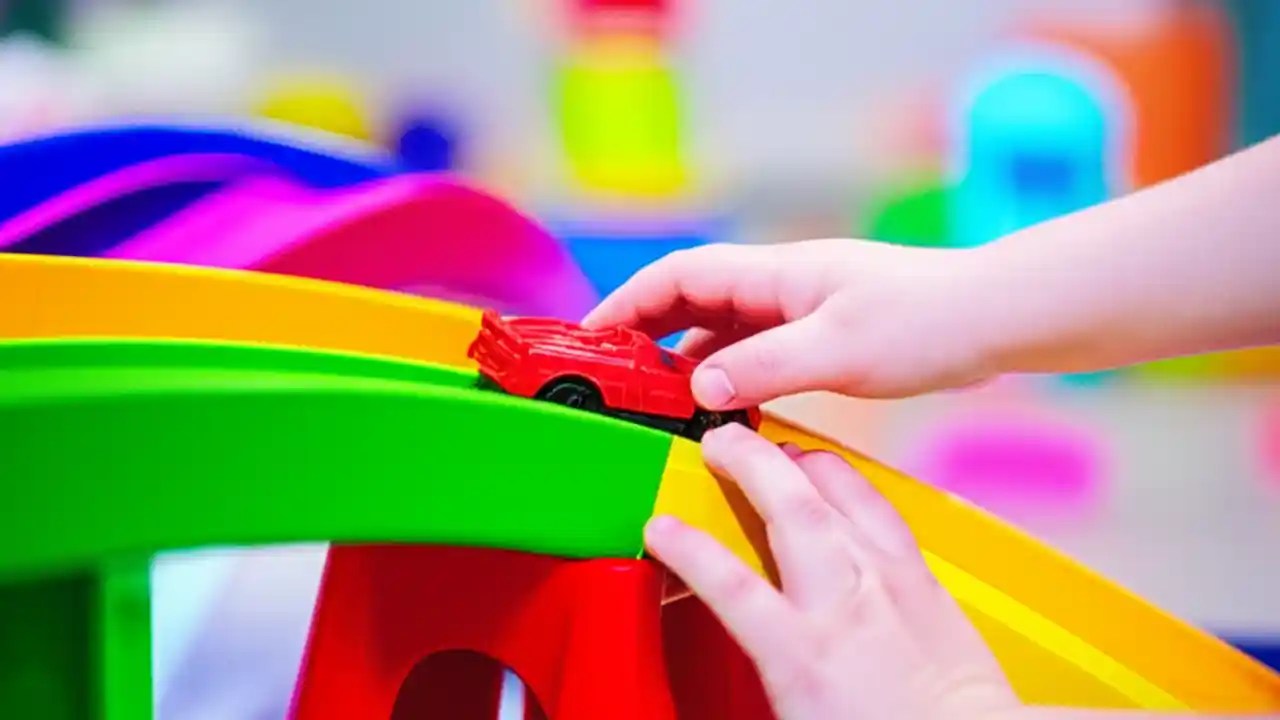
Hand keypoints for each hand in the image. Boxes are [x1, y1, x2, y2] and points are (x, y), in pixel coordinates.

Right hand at [582, 239, 999, 408]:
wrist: (990, 320)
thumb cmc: (925, 321)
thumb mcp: (837, 348)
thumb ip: (763, 368)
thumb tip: (697, 390)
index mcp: (775, 273)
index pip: (679, 276)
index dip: (628, 302)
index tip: (591, 337)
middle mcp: (778, 287)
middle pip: (689, 300)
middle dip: (644, 332)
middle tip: (610, 376)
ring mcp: (798, 313)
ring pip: (720, 331)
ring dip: (683, 361)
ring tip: (653, 402)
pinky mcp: (819, 340)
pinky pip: (754, 355)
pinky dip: (727, 379)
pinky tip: (719, 411)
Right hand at [645, 424, 1019, 719]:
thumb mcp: (793, 710)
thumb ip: (760, 659)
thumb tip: (737, 636)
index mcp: (800, 653)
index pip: (729, 583)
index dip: (687, 547)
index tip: (659, 525)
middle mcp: (845, 603)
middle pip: (789, 509)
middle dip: (748, 461)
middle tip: (720, 440)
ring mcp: (888, 581)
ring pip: (841, 493)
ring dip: (801, 460)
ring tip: (775, 448)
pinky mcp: (922, 577)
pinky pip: (882, 509)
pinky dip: (851, 483)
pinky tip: (837, 479)